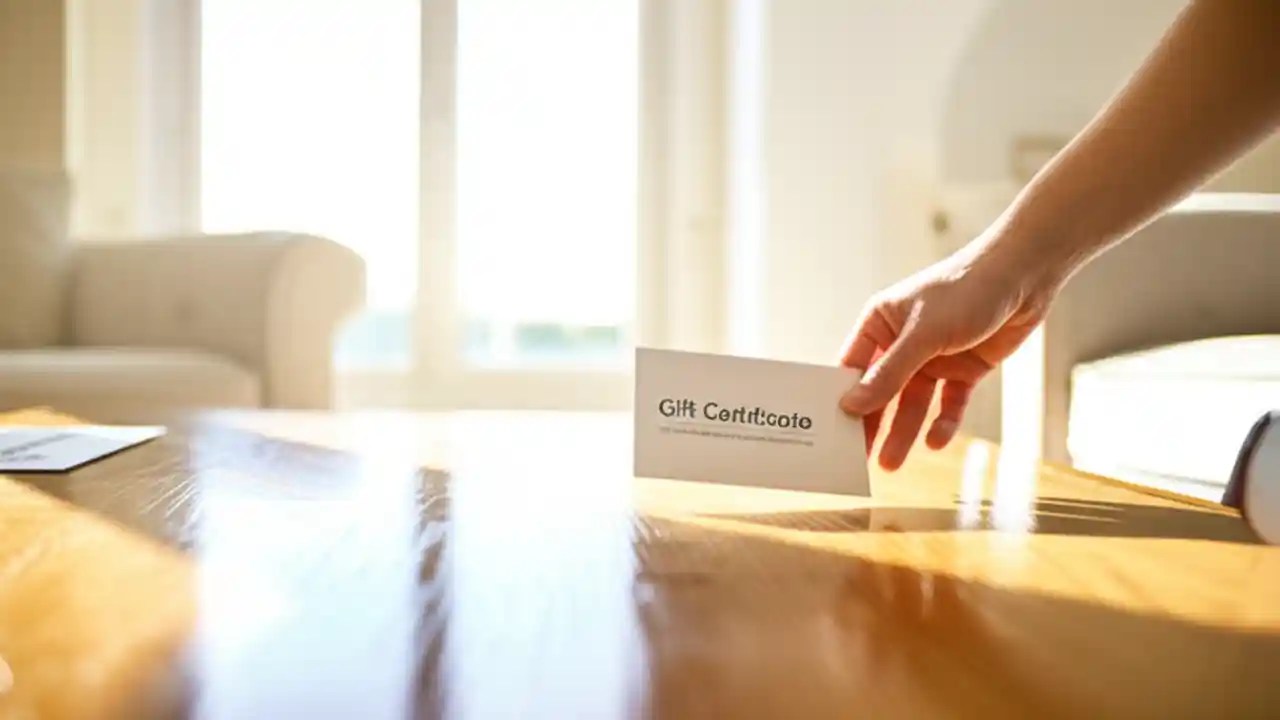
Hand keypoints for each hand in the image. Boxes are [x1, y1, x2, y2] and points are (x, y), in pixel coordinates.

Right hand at [838, 229, 1062, 469]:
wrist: (1024, 276)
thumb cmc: (965, 290)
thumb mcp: (923, 334)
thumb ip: (889, 373)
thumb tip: (852, 406)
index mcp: (880, 324)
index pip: (852, 368)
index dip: (842, 399)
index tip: (831, 433)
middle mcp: (903, 343)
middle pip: (882, 392)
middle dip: (872, 424)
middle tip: (857, 460)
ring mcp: (934, 358)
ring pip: (913, 403)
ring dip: (904, 431)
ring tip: (890, 464)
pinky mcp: (964, 370)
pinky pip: (948, 403)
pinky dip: (943, 422)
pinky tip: (935, 442)